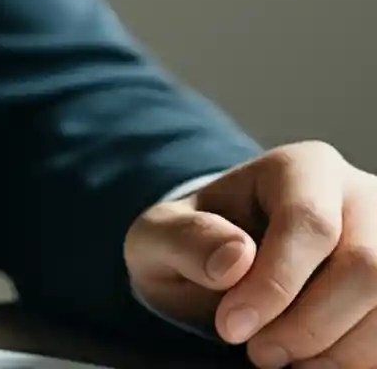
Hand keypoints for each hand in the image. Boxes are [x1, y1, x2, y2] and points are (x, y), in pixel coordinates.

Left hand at [126, 141, 376, 367]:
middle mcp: (360, 197)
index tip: (232, 328)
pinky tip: (314, 363)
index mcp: (302, 169)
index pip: (309, 223)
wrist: (222, 267)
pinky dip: (356, 359)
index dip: (276, 284)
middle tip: (259, 354)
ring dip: (338, 350)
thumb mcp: (160, 236)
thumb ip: (185, 239)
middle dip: (309, 326)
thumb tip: (235, 259)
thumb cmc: (193, 245)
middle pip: (366, 268)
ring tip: (285, 360)